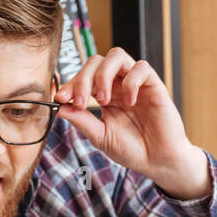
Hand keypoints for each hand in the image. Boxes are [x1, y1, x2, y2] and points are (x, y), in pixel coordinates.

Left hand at [54, 47, 209, 199]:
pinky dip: (131, 82)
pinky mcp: (153, 84)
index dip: (70, 84)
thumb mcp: (100, 137)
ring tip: (103, 100)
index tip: (60, 98)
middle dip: (83, 79)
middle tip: (81, 102)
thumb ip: (82, 121)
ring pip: (116, 56)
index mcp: (103, 95)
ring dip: (104, 75)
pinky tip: (130, 102)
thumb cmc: (131, 149)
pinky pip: (140, 67)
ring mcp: (135, 83)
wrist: (157, 161)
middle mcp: (118, 85)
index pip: (83, 77)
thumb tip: (59, 107)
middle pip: (96, 61)